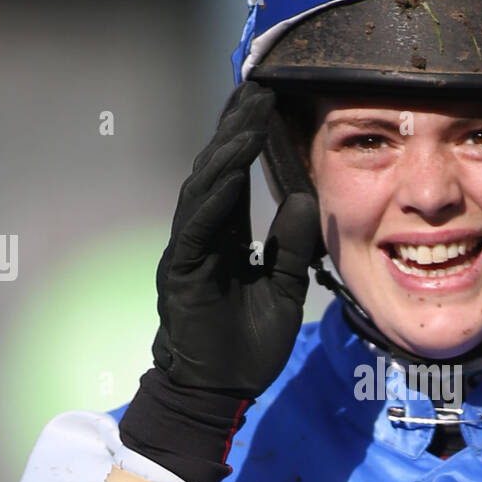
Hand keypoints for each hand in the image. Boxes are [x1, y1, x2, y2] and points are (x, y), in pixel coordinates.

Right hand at [151, 80, 320, 397]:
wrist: (218, 394)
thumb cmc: (246, 348)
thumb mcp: (283, 291)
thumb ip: (290, 248)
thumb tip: (300, 200)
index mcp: (223, 238)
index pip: (234, 178)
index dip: (247, 139)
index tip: (266, 101)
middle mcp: (201, 237)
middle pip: (215, 170)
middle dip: (234, 127)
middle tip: (257, 87)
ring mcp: (187, 252)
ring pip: (204, 188)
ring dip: (225, 150)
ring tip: (248, 115)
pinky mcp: (181, 272)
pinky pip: (196, 226)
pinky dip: (212, 196)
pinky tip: (228, 169)